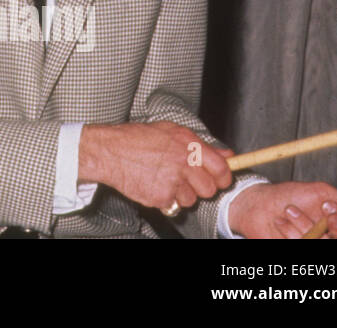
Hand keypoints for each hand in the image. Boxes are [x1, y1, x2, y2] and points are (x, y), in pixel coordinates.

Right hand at [79, 121, 232, 211]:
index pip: (222, 169)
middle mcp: (184, 163)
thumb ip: (200, 144)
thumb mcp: (170, 131)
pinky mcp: (162, 197)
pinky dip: (164, 199)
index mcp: (189, 144)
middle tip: (184, 179)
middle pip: (209, 189)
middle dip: (199, 187)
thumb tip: (228, 153)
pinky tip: (152, 184)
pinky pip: (173, 205)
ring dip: (180, 194)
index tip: (216, 178)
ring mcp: (173, 181)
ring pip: (191, 200)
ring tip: (163, 179)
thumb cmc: (136, 138)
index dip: (222, 177)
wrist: (108, 151)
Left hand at [228, 181, 336, 237]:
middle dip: (329, 226)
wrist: (257, 203)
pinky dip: (289, 232)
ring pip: (319, 243)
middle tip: (318, 210)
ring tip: (289, 210)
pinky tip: (280, 222)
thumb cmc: (288, 195)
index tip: (327, 204)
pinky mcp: (296, 251)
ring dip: (304, 224)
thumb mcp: (319, 192)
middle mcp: (328, 238)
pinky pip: (300, 245)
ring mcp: (311, 245)